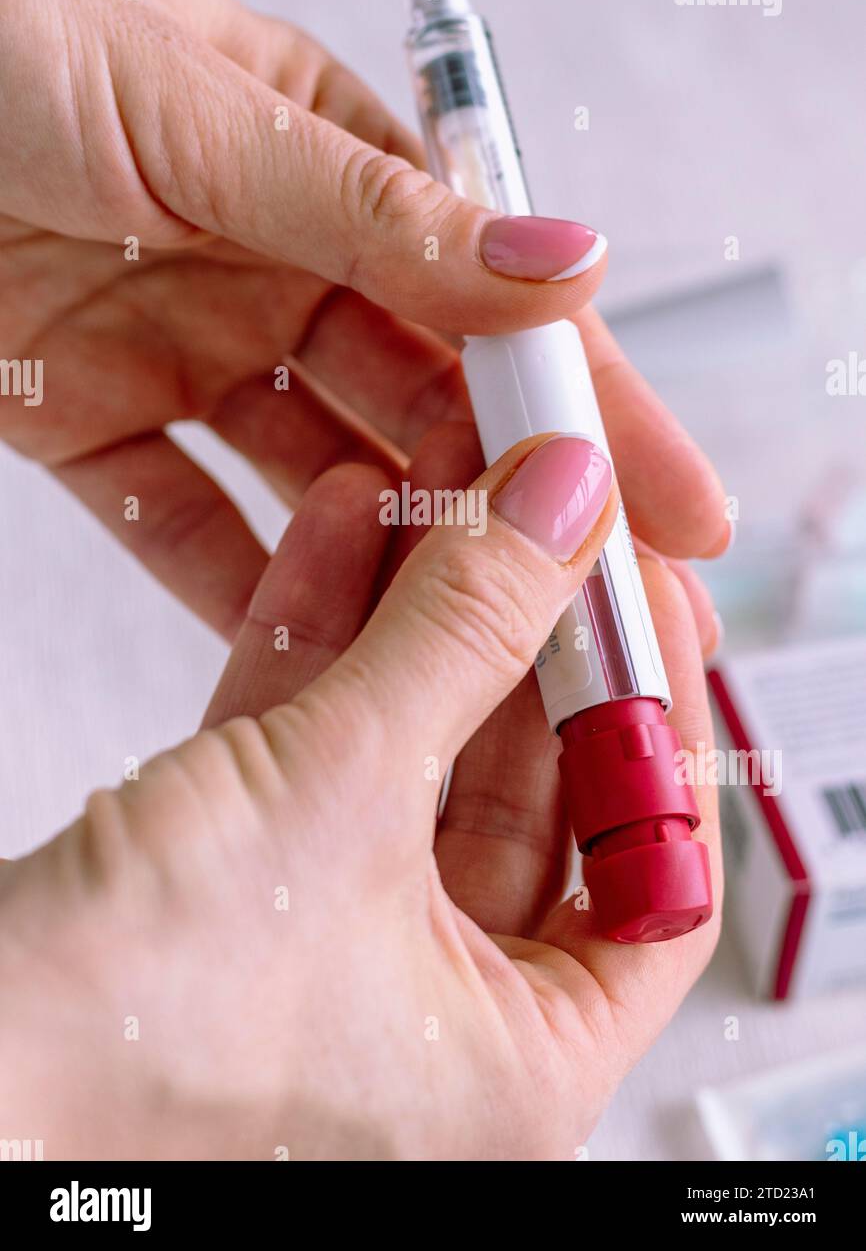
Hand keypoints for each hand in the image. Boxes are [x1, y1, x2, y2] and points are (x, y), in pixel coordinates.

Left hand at [0, 0, 727, 641]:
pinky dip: (234, 584)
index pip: (494, 304)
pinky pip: (178, 519)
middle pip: (421, 410)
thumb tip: (564, 262)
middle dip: (509, 510)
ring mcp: (187, 350)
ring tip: (460, 647)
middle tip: (583, 609)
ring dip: (385, 560)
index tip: (672, 502)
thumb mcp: (203, 109)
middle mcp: (273, 268)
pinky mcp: (90, 418)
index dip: (592, 407)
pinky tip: (304, 648)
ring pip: (314, 482)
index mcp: (330, 170)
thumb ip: (378, 212)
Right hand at [0, 433, 720, 1159]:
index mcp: (518, 1057)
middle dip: (528, 627)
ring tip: (446, 484)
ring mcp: (342, 943)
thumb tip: (557, 514)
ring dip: (424, 610)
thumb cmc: (120, 1029)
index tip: (642, 598)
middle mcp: (439, 1013)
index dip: (661, 722)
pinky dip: (332, 640)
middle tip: (542, 512)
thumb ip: (463, 635)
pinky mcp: (253, 882)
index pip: (656, 874)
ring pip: (417, 748)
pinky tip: (347, 529)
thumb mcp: (338, 796)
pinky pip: (322, 746)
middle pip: (533, 786)